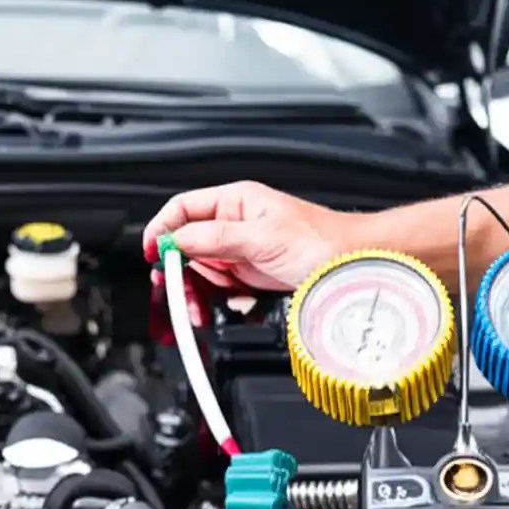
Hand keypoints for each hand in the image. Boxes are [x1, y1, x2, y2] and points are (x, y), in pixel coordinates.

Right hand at [143, 181, 349, 291]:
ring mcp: (243, 249)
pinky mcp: (252, 273)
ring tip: (199, 307)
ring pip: (202, 269)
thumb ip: (215, 239)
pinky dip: (218, 299)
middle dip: (178, 269)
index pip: (183, 209)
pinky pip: (222, 286)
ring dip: (196, 290)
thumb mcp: (261, 238)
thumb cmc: (322, 241)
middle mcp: (236, 222)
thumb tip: (177, 239)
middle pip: (187, 243)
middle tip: (174, 289)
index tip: (154, 254)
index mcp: (236, 202)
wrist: (353, 265)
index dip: (162, 229)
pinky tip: (227, 304)